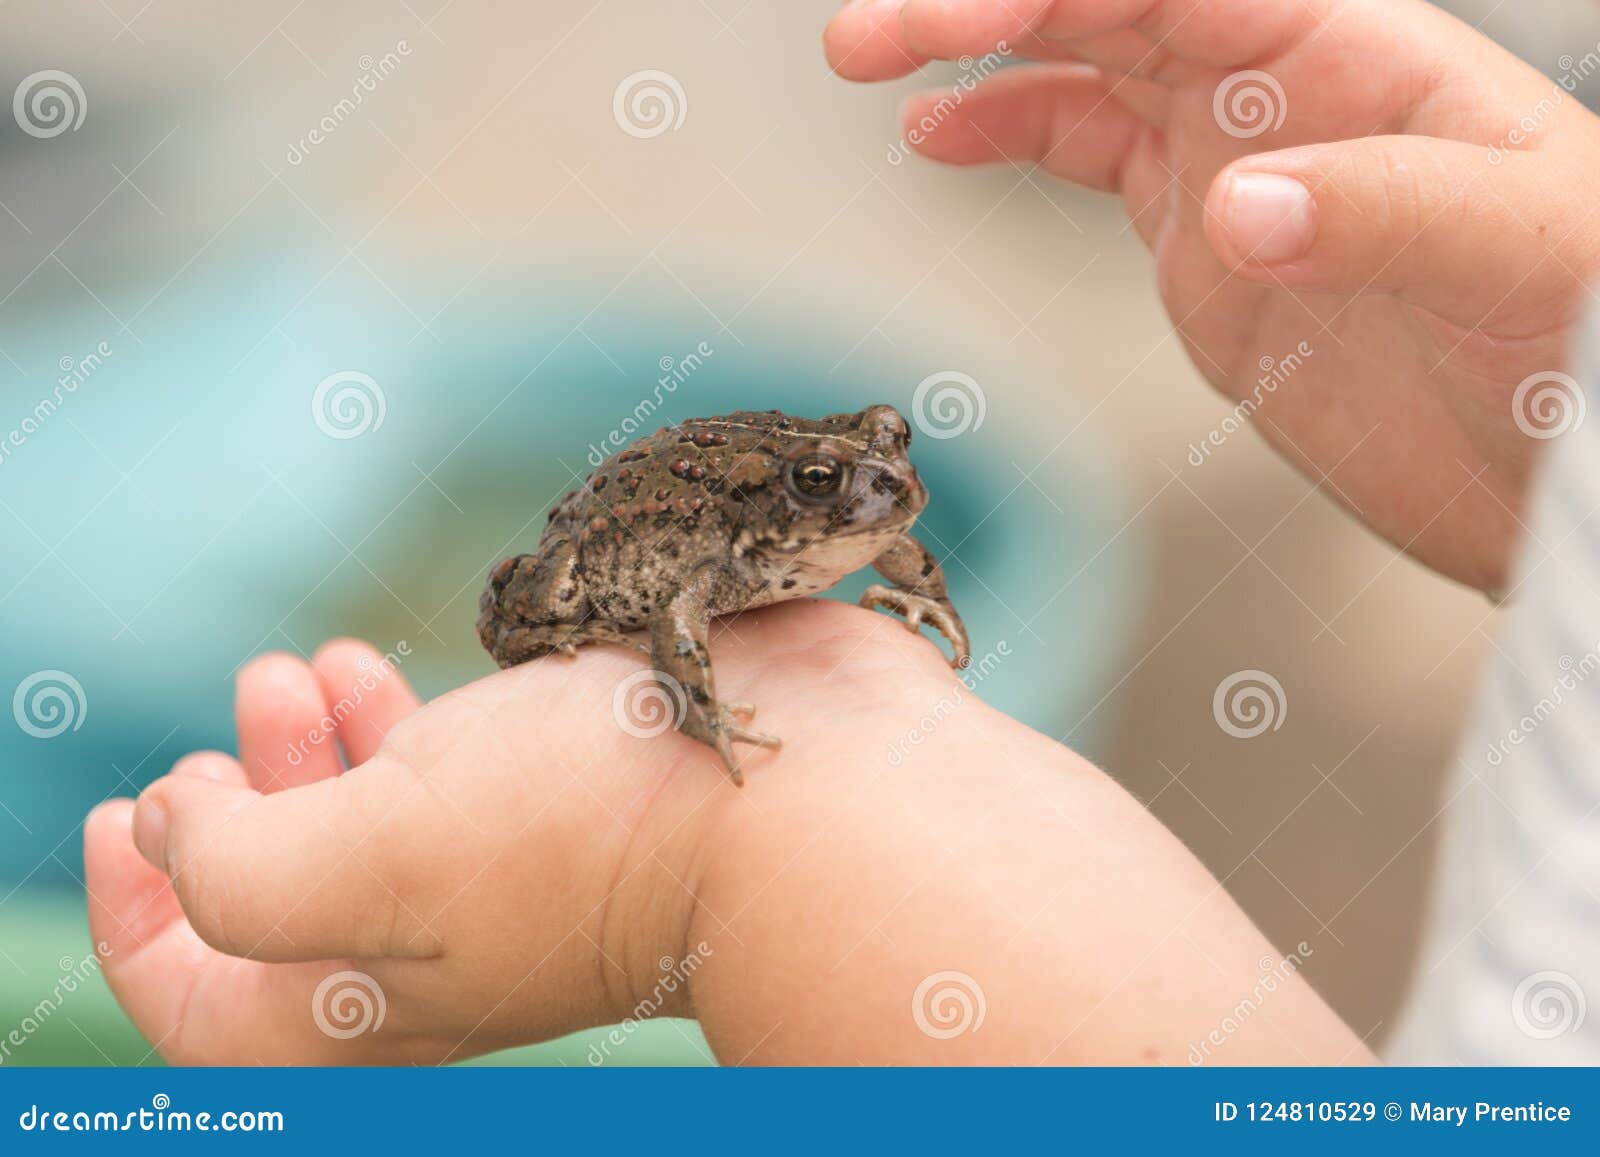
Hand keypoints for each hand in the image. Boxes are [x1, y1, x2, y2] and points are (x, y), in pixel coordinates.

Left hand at [87, 608, 1364, 1063]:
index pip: (214, 1012)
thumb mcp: (372, 862)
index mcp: (385, 989)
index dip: (133, 924)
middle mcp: (453, 935)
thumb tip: (181, 827)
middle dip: (239, 801)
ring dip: (322, 743)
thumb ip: (237, 866)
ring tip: (309, 666)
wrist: (817, 791)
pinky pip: (471, 757)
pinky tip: (411, 660)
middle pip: (298, 895)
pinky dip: (417, 712)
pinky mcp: (588, 778)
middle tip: (243, 710)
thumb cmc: (595, 832)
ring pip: (386, 814)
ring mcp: (527, 854)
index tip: (121, 809)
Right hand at [826, 0, 1599, 590]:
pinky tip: (947, 139)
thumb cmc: (1581, 336)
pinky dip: (1010, 137)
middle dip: (979, 9)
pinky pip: (1088, 157)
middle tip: (866, 38)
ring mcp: (1235, 164)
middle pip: (1104, 5)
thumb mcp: (1521, 256)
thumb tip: (1239, 203)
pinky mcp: (1205, 249)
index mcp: (1352, 52)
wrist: (1563, 464)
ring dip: (977, 62)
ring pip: (1082, 70)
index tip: (953, 20)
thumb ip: (1385, 212)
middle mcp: (1281, 91)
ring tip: (879, 74)